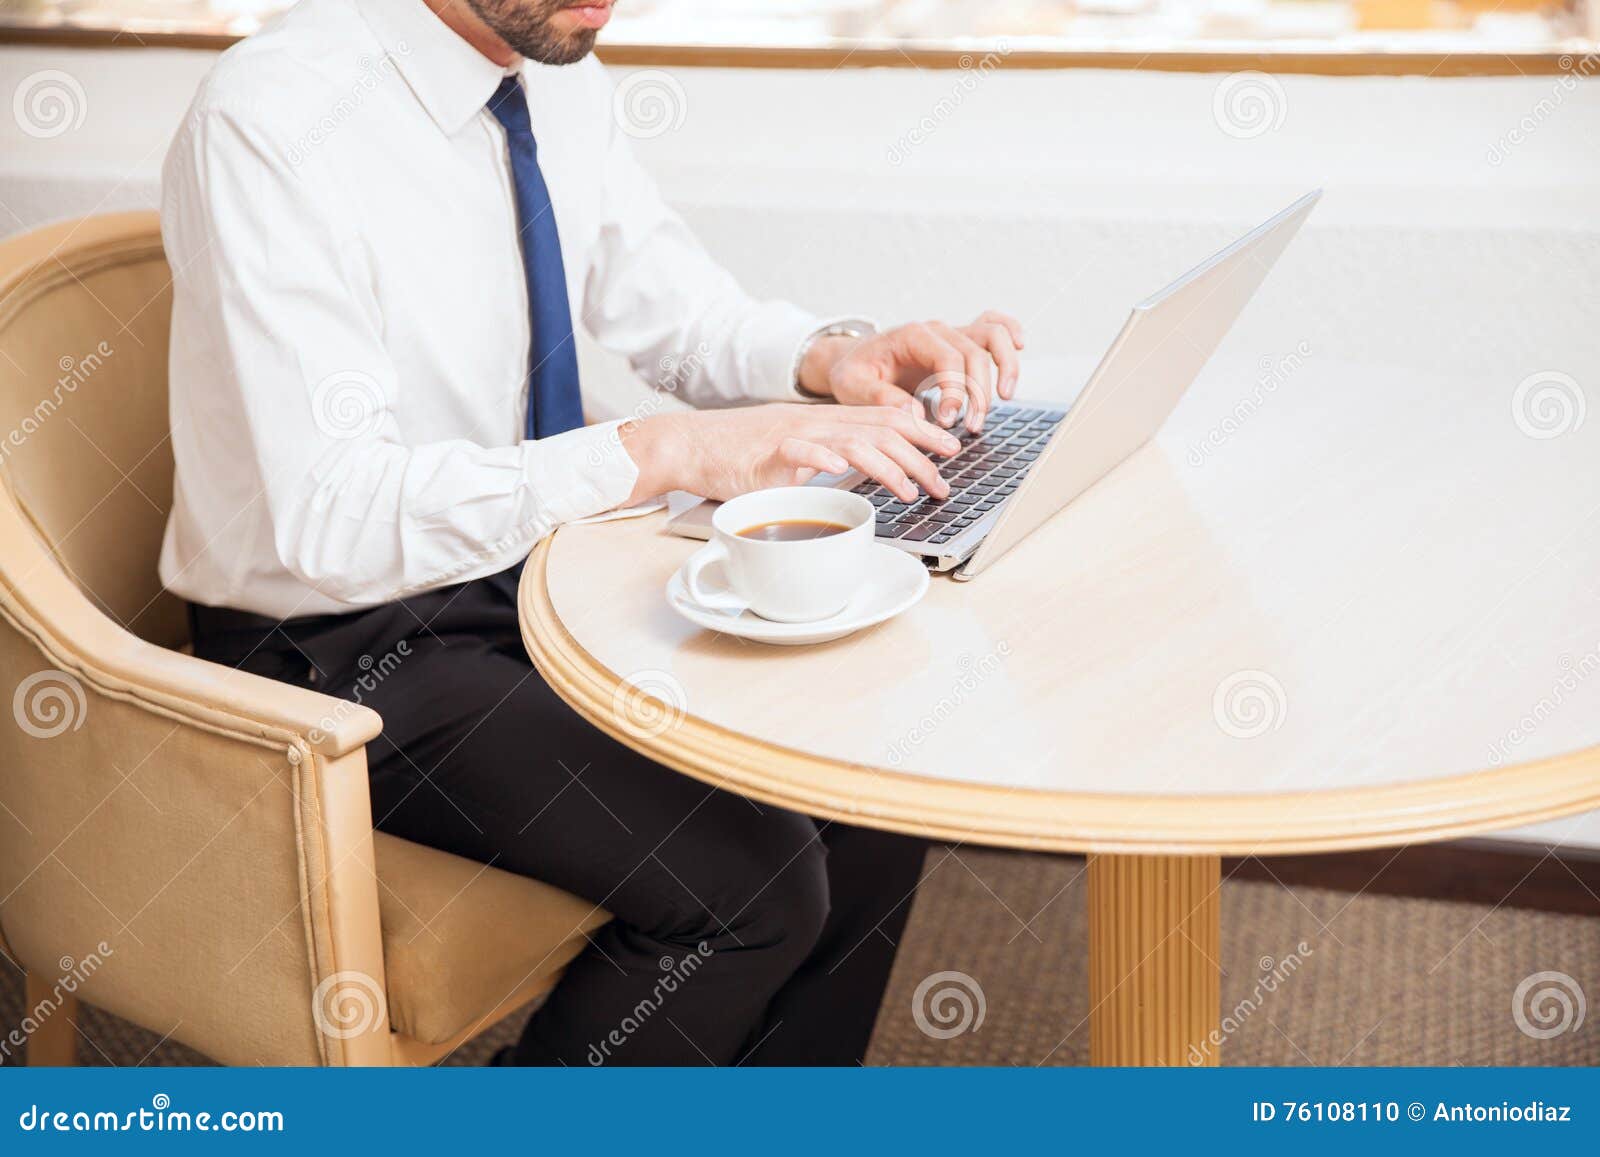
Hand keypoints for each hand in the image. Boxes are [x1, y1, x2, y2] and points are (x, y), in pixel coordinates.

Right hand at [621, 403, 961, 504]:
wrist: (688, 444)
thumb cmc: (738, 454)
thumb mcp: (793, 451)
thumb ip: (828, 456)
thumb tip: (863, 471)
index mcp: (825, 422)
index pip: (885, 418)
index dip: (923, 431)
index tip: (952, 449)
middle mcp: (815, 422)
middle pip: (881, 429)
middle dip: (921, 454)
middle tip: (946, 479)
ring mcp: (791, 434)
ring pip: (851, 441)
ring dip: (888, 466)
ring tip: (911, 489)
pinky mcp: (765, 452)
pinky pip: (799, 451)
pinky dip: (823, 459)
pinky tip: (843, 471)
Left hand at [799, 311, 1025, 432]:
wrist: (853, 361)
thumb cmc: (855, 372)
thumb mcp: (853, 386)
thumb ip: (881, 397)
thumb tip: (915, 413)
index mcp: (911, 336)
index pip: (948, 359)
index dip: (956, 390)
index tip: (948, 420)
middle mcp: (936, 330)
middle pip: (975, 352)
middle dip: (979, 393)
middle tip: (972, 427)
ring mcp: (951, 334)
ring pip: (992, 335)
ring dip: (1004, 367)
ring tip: (1004, 399)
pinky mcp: (959, 344)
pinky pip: (992, 327)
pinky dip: (1009, 333)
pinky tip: (1020, 347)